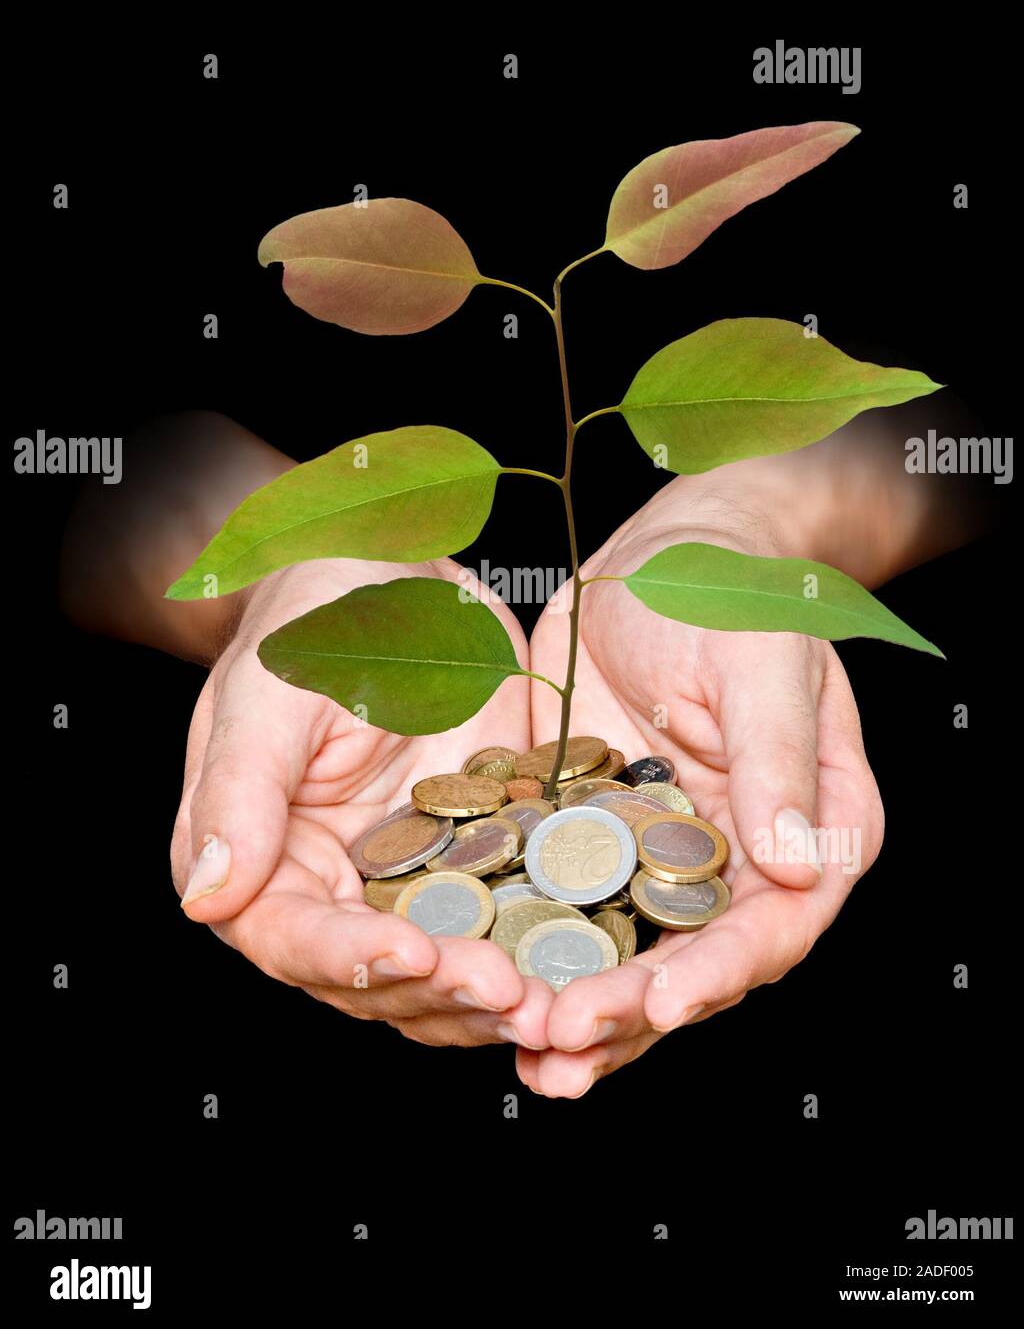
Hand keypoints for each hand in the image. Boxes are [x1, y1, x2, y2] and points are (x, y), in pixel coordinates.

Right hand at [171, 557, 552, 1049]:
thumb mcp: (269, 692)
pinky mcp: (476, 862)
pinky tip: (586, 964)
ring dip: (494, 1001)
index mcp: (264, 859)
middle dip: (442, 996)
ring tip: (553, 1008)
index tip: (416, 955)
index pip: (293, 939)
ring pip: (444, 974)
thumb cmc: (313, 618)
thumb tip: (210, 898)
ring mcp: (409, 881)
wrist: (396, 577)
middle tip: (514, 1001)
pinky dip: (540, 951)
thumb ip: (240, 793)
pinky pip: (506, 924)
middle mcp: (334, 888)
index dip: (352, 958)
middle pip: (377, 980)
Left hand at [523, 513, 883, 1095]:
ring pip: (633, 956)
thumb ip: (776, 758)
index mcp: (813, 830)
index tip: (660, 1005)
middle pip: (697, 963)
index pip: (775, 924)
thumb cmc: (727, 594)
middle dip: (633, 1011)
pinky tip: (496, 992)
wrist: (655, 558)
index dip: (718, 972)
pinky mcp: (601, 846)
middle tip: (564, 1042)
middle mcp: (745, 862)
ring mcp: (667, 861)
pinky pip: (573, 915)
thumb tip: (793, 865)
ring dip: (586, 1010)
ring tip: (531, 1059)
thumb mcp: (759, 661)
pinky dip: (541, 957)